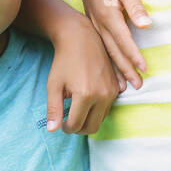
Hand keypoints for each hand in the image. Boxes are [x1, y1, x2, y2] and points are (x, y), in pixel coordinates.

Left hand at [45, 17, 120, 134]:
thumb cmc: (64, 62)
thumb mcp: (53, 85)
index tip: (60, 123)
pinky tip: (85, 101)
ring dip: (88, 120)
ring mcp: (112, 91)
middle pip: (92, 127)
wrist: (81, 39)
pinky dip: (97, 111)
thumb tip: (52, 131)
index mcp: (85, 95)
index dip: (66, 128)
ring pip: (101, 119)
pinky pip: (107, 108)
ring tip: (76, 110)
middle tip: (68, 121)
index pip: (76, 125)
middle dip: (78, 129)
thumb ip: (53, 109)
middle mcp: (102, 95)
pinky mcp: (117, 87)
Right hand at [77, 0, 146, 88]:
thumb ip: (136, 7)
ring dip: (115, 70)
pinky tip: (110, 70)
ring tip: (122, 87)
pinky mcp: (93, 23)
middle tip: (137, 86)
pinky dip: (106, 61)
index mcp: (109, 16)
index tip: (145, 70)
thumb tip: (147, 26)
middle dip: (126, 70)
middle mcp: (100, 24)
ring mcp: (95, 25)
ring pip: (106, 52)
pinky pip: (100, 46)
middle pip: (114, 52)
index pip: (125, 41)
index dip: (135, 56)